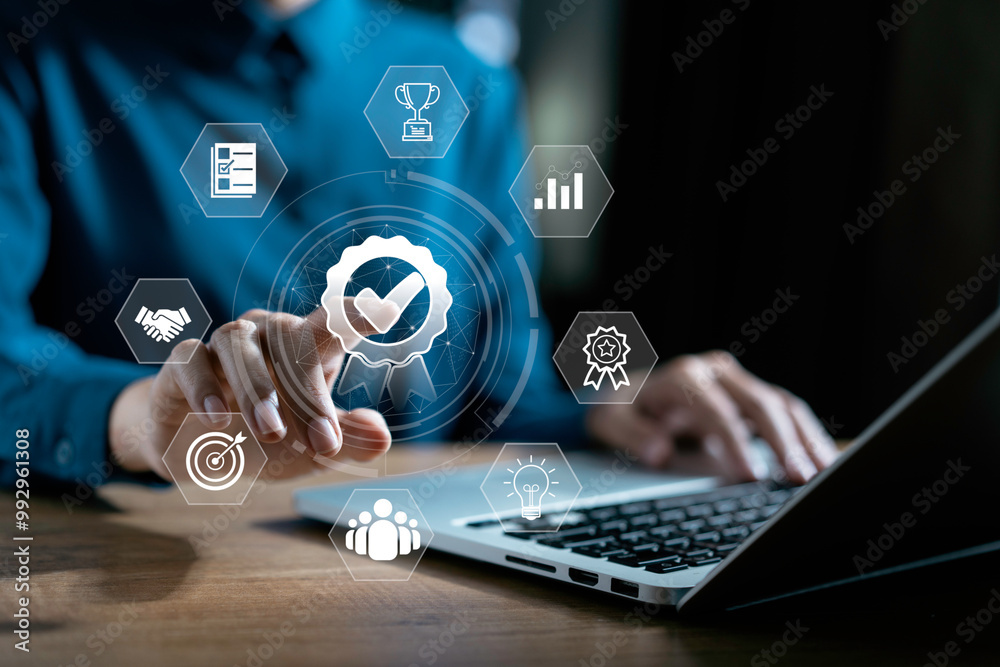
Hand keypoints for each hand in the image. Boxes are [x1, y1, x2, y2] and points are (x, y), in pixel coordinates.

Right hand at [110, 298, 399, 479]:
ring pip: (237, 342)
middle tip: (325, 443)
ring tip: (272, 433)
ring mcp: (223, 346)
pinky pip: (190, 360)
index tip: (388, 311)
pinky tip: (218, 420)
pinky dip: (203, 386)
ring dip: (256, 388)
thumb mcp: (310, 449)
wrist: (199, 453)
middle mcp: (266, 335)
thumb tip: (382, 436)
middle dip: (309, 394)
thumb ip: (347, 441)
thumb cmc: (267, 438)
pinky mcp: (182, 364)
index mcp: (306, 348)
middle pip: (291, 340)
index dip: (358, 315)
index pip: (336, 324)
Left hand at [586, 351, 837, 483]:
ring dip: (807, 438)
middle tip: (801, 480)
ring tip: (825, 474)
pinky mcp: (752, 396)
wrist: (629, 394)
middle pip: (760, 403)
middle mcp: (716, 372)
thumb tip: (659, 451)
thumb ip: (633, 435)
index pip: (717, 410)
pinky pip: (788, 413)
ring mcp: (738, 382)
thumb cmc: (621, 410)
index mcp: (684, 376)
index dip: (736, 443)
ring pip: (783, 404)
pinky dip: (807, 436)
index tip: (752, 476)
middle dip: (784, 442)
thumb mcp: (611, 421)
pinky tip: (824, 462)